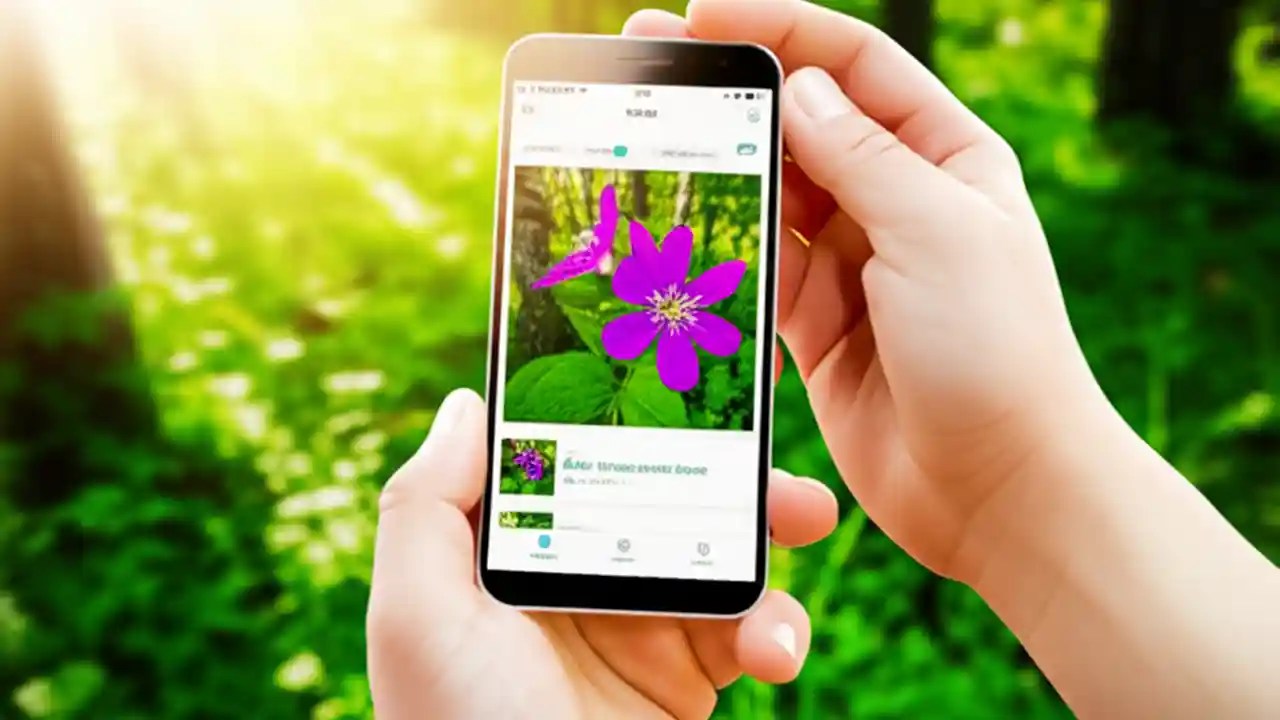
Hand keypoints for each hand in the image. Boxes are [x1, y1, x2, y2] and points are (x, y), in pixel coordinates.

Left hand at [367, 389, 838, 719]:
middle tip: (778, 468)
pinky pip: (750, 628)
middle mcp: (576, 579)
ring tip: (801, 534)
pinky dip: (778, 629)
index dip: (621, 410)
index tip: (677, 371)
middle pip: (661, 492)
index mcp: (512, 550)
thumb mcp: (419, 617)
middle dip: (726, 471)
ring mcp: (637, 628)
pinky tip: (775, 652)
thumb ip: (426, 504)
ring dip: (767, 544)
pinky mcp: (688, 678)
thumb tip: (469, 403)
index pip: (571, 458)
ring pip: (719, 552)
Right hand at [625, 0, 1107, 580]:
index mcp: (947, 156)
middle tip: (650, 63)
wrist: (1003, 489)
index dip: (780, 27)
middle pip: (803, 123)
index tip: (702, 15)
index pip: (855, 64)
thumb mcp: (935, 231)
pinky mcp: (818, 324)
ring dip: (719, 167)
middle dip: (732, 92)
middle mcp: (899, 201)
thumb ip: (860, 155)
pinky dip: (721, 244)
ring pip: (772, 193)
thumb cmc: (998, 351)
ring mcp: (855, 264)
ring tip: (649, 140)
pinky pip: (759, 267)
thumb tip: (798, 86)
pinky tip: (677, 226)